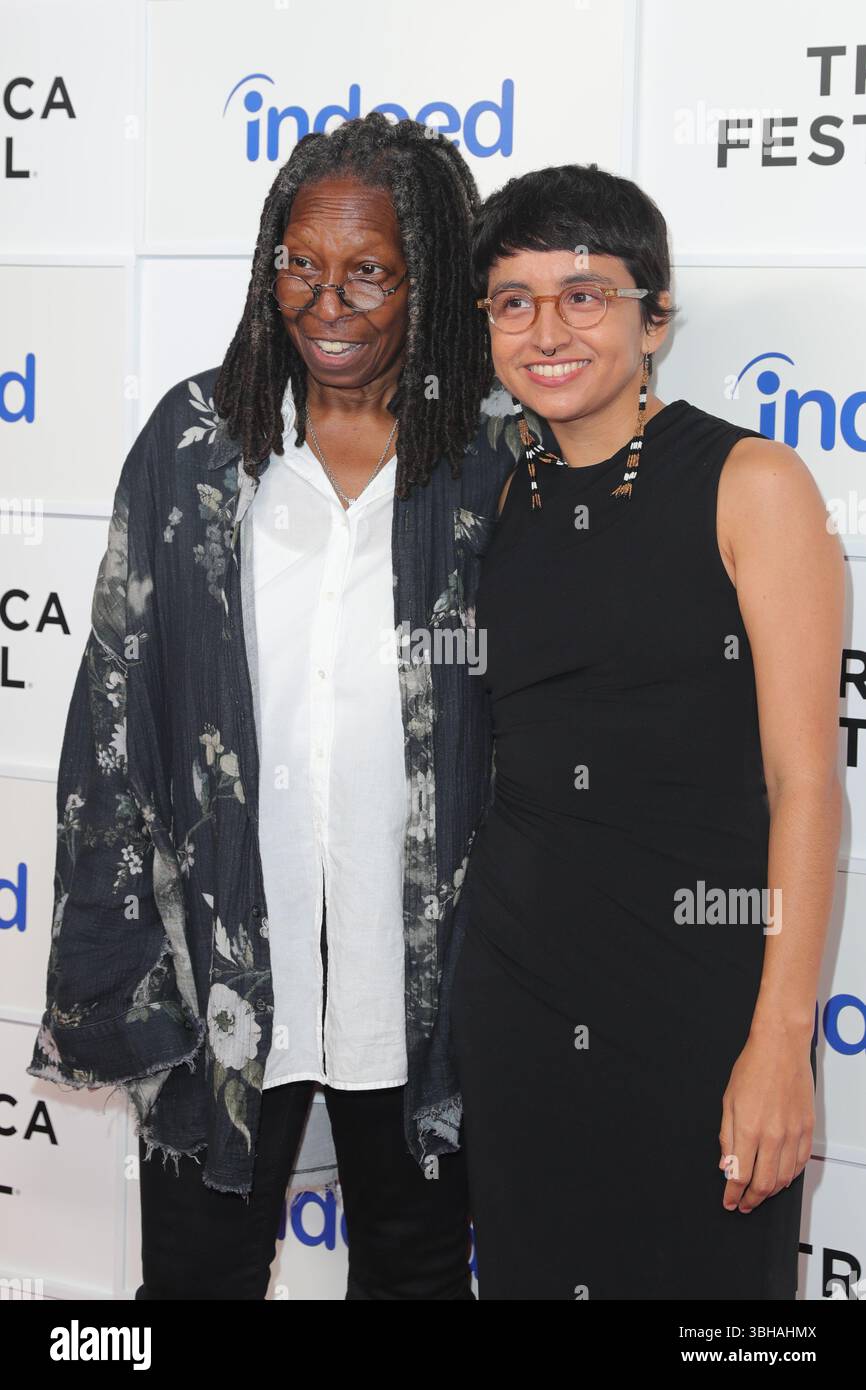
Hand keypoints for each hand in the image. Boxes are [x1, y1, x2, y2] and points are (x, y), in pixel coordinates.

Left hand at [718, 1024, 814, 1212]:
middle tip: (743, 1204)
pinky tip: (781, 1178)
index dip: (733, 1194)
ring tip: (760, 1194)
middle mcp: (773, 1135)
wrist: (781, 1048)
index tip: (729, 1201)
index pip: (740, 1175)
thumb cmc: (752, 1068)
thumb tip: (726, 1165)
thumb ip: (726, 1136)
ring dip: (770, 1192)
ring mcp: (793, 1134)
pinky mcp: (807, 1129)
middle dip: (751, 1200)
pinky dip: (790, 1176)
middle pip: (764, 1184)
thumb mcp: (728, 1101)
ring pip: (784, 1178)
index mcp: (748, 1129)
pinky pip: (800, 1163)